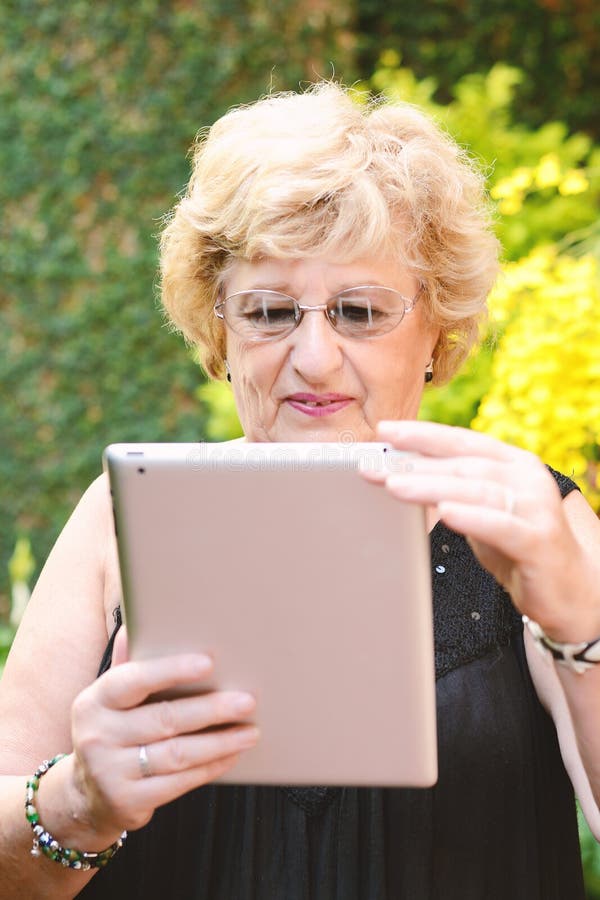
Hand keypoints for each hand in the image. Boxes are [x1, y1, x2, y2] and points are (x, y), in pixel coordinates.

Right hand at [67, 627, 257, 841]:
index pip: (133, 680)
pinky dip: (211, 767)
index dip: (171, 670)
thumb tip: (140, 620)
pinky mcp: (128, 803)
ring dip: (220, 741)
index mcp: (95, 701)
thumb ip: (130, 664)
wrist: (86, 795)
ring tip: (251, 730)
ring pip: (178, 754)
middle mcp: (98, 736)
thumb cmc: (113, 730)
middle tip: (247, 700)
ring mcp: (111, 773)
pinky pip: (180, 783)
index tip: (208, 662)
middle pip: (164, 719)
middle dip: (211, 709)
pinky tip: (232, 754)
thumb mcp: (111, 699)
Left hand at [374, 420, 599, 640]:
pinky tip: (444, 512)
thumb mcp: (481, 511)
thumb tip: (398, 474)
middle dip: (414, 463)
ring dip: (431, 485)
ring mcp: (536, 507)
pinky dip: (471, 516)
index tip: (384, 431)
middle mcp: (527, 478)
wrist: (568, 592)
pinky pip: (500, 525)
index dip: (422, 434)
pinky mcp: (540, 540)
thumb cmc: (518, 547)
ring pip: (476, 489)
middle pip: (463, 463)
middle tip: (374, 466)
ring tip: (395, 485)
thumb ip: (452, 490)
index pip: (462, 440)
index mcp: (513, 463)